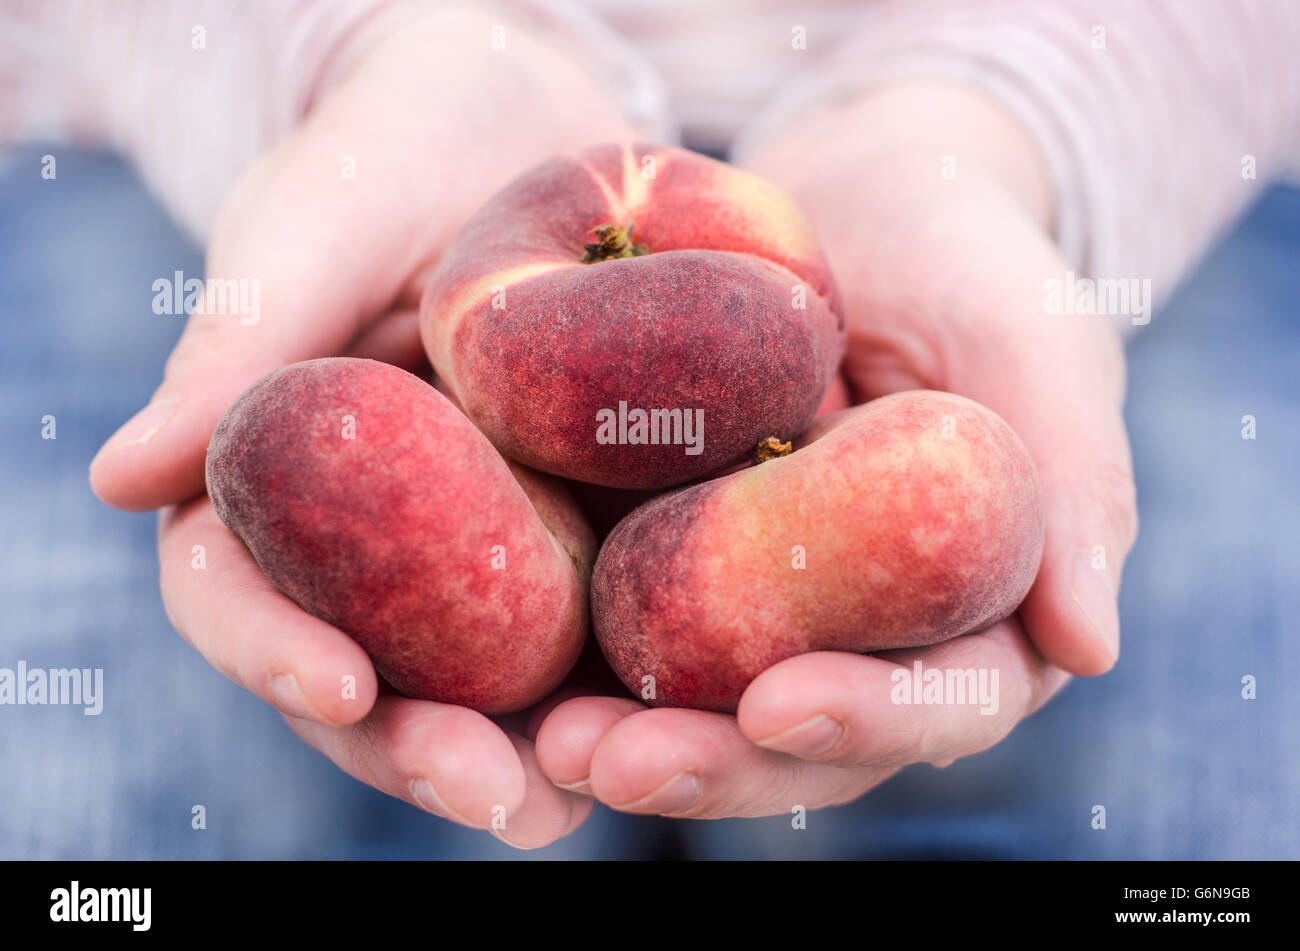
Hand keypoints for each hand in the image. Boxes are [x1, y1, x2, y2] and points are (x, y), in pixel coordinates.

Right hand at [93, 5, 637, 847]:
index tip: (341, 692)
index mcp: (272, 485)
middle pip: (376, 678)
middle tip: (508, 800)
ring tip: (605, 788)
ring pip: (489, 678)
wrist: (512, 120)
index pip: (242, 598)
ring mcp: (476, 544)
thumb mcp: (312, 232)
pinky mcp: (577, 528)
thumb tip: (117, 479)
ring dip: (540, 748)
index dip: (275, 655)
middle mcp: (371, 540)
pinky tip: (690, 703)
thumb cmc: (384, 157)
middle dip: (428, 748)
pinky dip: (634, 670)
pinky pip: (600, 613)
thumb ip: (234, 346)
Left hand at [534, 81, 1135, 818]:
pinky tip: (509, 667)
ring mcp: (767, 605)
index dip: (869, 718)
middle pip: (801, 734)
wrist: (857, 198)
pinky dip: (576, 654)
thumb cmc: (968, 260)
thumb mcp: (1033, 340)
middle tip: (615, 764)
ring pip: (705, 704)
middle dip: (715, 762)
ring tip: (552, 745)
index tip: (779, 704)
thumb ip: (1076, 480)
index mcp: (975, 608)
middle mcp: (864, 629)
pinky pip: (630, 621)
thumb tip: (1089, 646)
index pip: (941, 699)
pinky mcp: (679, 559)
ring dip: (629, 739)